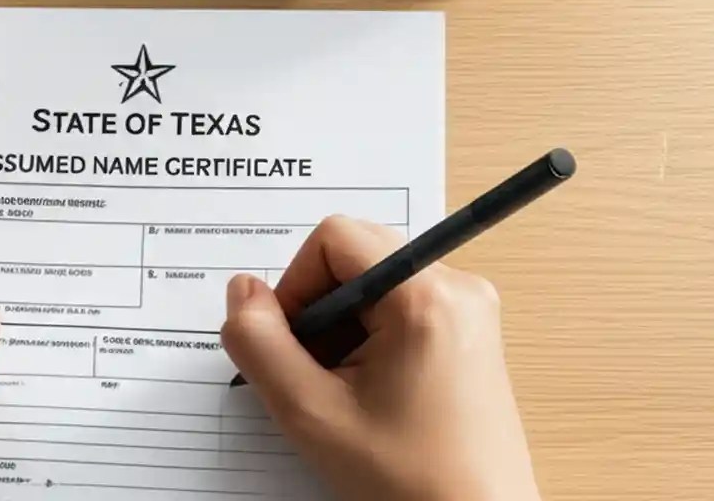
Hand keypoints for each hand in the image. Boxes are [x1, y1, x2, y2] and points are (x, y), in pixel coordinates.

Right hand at [221, 216, 540, 500]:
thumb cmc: (410, 481)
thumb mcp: (311, 413)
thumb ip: (260, 343)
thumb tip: (242, 291)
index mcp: (426, 296)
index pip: (335, 238)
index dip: (296, 284)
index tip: (291, 344)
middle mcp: (458, 288)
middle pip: (355, 255)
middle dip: (319, 308)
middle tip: (314, 372)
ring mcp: (470, 310)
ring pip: (375, 283)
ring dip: (342, 327)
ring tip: (344, 390)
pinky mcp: (470, 332)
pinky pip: (402, 306)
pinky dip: (370, 338)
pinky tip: (369, 390)